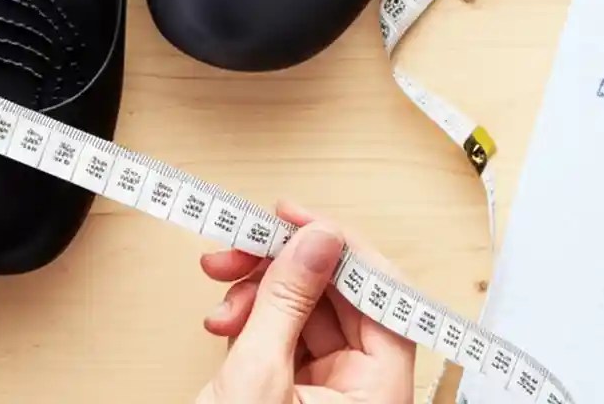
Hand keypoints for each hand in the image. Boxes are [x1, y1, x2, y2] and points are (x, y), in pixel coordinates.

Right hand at [195, 202, 414, 403]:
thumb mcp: (258, 376)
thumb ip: (287, 302)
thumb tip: (316, 240)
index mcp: (380, 393)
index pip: (381, 296)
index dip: (341, 246)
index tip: (297, 217)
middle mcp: (365, 389)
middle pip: (340, 298)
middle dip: (285, 267)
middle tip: (242, 245)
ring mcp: (332, 391)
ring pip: (308, 311)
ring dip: (261, 291)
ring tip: (223, 290)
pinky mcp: (298, 391)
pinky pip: (286, 334)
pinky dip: (253, 318)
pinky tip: (225, 319)